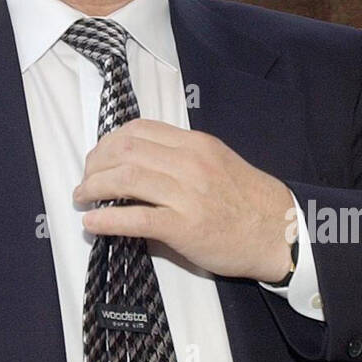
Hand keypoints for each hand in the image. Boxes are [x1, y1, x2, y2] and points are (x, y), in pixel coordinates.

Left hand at [72, 118, 293, 282]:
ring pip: (126, 178)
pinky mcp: (184, 226)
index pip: (138, 130)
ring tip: (82, 198)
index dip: (108, 142)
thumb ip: (180, 157)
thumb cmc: (245, 199)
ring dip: (94, 188)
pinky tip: (92, 224)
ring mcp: (187, 194)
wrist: (278, 231)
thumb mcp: (215, 162)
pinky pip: (137, 218)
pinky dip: (107, 220)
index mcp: (194, 143)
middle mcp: (189, 162)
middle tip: (85, 179)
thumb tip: (136, 164)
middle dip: (95, 164)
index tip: (98, 157)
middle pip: (125, 150)